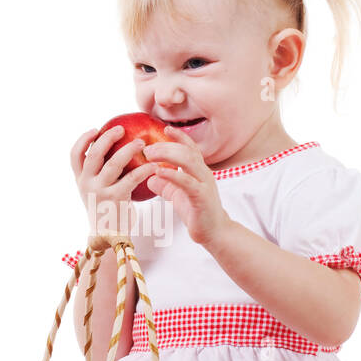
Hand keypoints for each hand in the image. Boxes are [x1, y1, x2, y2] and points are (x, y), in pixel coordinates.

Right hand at [69, 125, 162, 238]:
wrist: (109, 236)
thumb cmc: (107, 209)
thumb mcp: (96, 191)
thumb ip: (99, 173)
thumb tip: (115, 147)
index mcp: (80, 180)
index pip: (74, 155)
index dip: (83, 139)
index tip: (95, 129)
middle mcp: (86, 184)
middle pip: (94, 155)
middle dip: (107, 138)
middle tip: (121, 129)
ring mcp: (100, 191)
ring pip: (113, 164)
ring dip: (128, 150)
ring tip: (141, 143)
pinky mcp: (116, 199)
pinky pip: (131, 178)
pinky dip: (144, 169)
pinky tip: (154, 165)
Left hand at [141, 125, 231, 246]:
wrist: (213, 232)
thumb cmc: (197, 212)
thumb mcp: (177, 195)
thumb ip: (165, 184)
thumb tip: (149, 178)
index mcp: (199, 170)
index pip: (190, 147)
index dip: (179, 136)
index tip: (165, 128)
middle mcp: (203, 173)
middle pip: (186, 150)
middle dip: (166, 145)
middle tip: (147, 148)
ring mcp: (204, 184)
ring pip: (188, 161)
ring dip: (167, 155)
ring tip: (150, 155)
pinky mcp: (201, 197)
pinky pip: (187, 181)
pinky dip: (172, 174)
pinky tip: (158, 172)